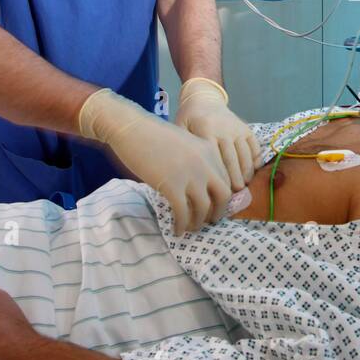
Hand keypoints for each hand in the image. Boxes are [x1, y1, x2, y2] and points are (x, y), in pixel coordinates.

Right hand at [78, 88, 232, 234]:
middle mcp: (205, 163)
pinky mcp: (171, 185)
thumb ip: (197, 160)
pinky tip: (176, 230)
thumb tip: (201, 187)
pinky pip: (182, 212)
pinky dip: (181, 225)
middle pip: (223, 195)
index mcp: (210, 150)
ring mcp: (189, 175)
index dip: (224, 198)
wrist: (132, 128)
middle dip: (218, 212)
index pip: (227, 180)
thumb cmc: (154, 135)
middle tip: (209, 221)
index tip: (216, 207)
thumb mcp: (185, 143)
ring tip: (190, 227)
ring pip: (204, 208)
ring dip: (198, 222)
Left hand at [174, 79, 259, 190]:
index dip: (218, 178)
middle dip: (235, 179)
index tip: (219, 193)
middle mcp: (224, 130)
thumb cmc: (188, 119)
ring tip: (242, 186)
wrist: (204, 98)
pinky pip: (255, 147)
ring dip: (246, 173)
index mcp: (206, 131)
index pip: (215, 159)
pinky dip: (255, 161)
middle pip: (233, 160)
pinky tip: (251, 173)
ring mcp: (237, 129)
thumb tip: (186, 176)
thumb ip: (184, 148)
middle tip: (234, 194)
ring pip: (246, 155)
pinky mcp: (246, 128)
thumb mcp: (180, 129)